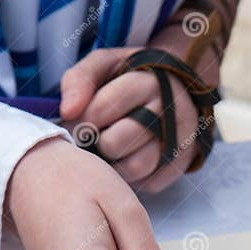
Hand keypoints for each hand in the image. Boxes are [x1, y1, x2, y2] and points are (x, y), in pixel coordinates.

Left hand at [59, 47, 199, 193]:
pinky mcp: (182, 164)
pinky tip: (127, 159)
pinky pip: (150, 183)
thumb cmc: (129, 79)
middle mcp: (172, 112)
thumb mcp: (104, 66)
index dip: (82, 119)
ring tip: (109, 149)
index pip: (103, 108)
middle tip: (94, 137)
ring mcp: (181, 140)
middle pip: (117, 142)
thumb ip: (79, 80)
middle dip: (98, 142)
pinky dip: (133, 178)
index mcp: (150, 82)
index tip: (78, 121)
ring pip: (136, 167)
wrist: (173, 91)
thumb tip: (67, 113)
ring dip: (115, 163)